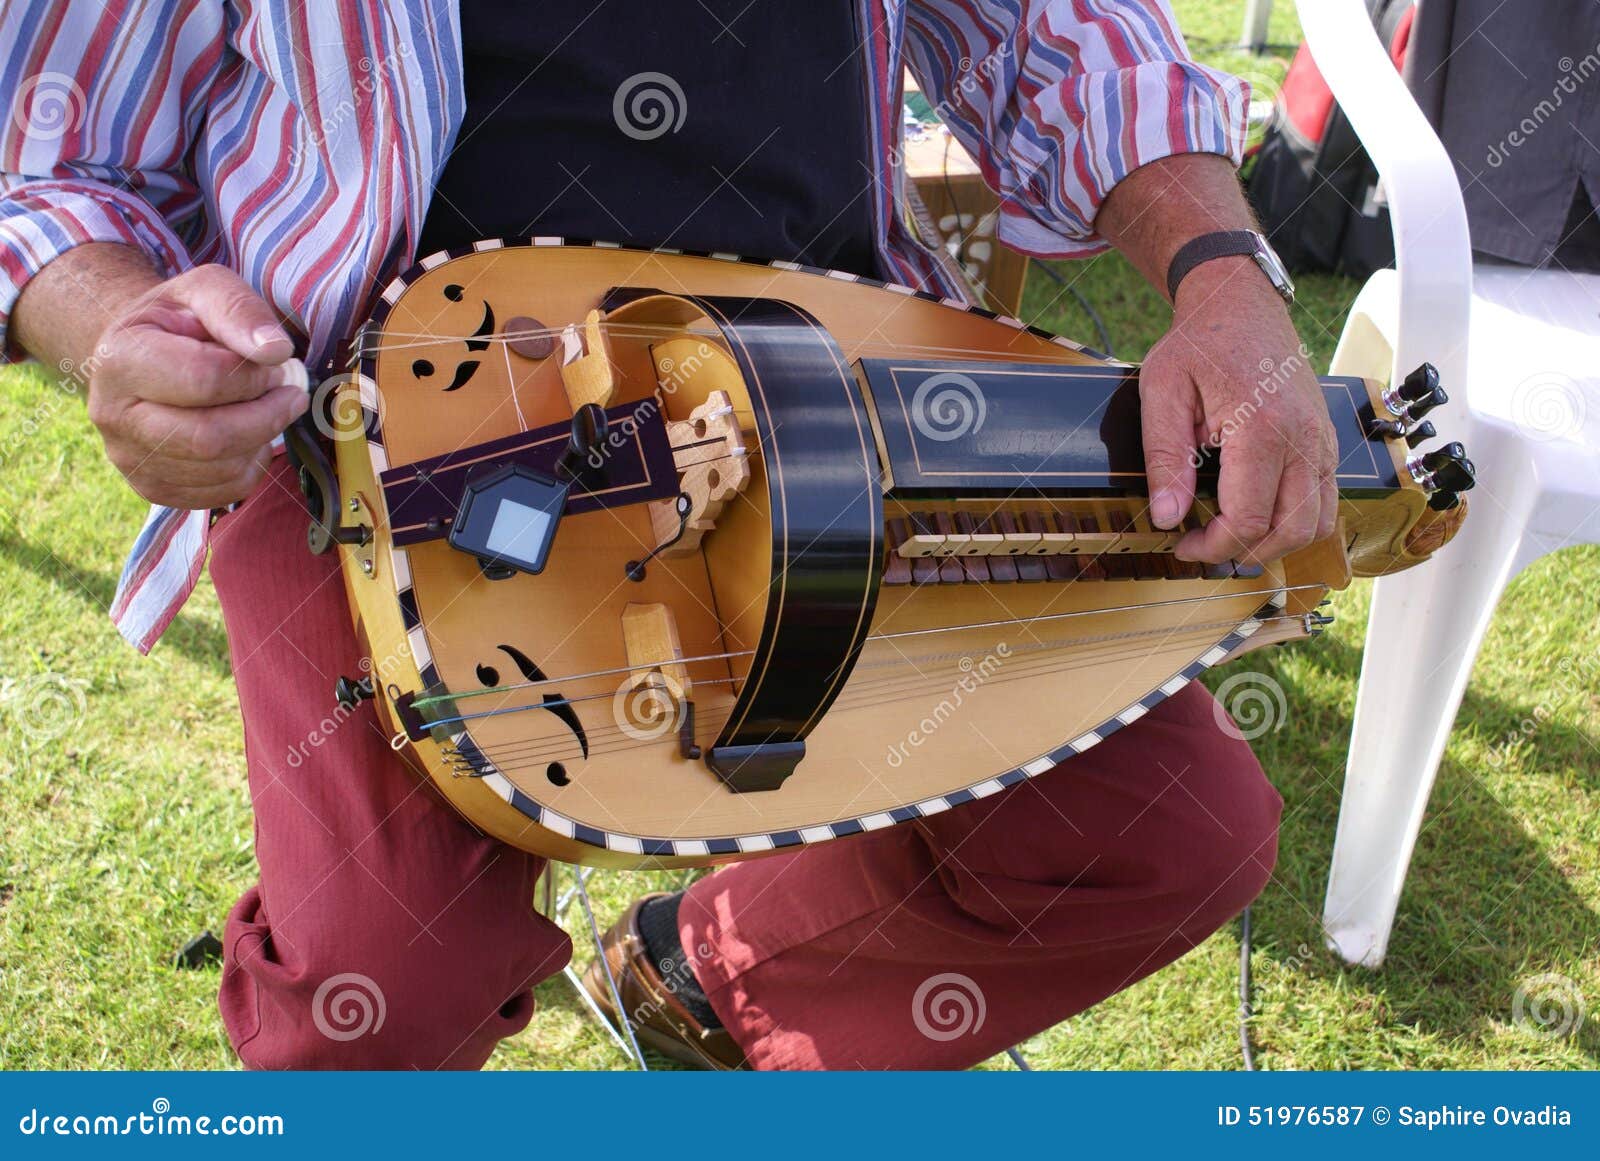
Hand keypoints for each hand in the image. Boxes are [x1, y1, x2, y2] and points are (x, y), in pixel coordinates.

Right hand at [84, 265, 308, 508]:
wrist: (143, 355)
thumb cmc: (179, 321)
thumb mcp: (204, 290)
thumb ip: (238, 309)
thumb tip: (276, 350)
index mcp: (118, 360)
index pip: (204, 379)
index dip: (252, 373)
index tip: (273, 359)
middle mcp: (113, 417)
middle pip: (210, 438)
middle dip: (267, 414)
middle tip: (290, 391)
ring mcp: (130, 460)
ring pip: (223, 469)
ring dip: (263, 438)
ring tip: (266, 406)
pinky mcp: (155, 489)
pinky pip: (225, 491)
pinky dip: (252, 464)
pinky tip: (248, 433)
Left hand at [1139, 259, 1337, 565]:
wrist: (1240, 303)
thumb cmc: (1199, 343)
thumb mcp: (1163, 392)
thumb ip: (1165, 458)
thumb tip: (1168, 518)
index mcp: (1263, 427)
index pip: (1250, 519)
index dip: (1213, 547)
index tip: (1181, 545)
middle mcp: (1304, 438)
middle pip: (1290, 531)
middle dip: (1242, 552)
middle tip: (1201, 547)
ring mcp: (1322, 440)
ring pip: (1316, 524)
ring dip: (1275, 545)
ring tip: (1230, 538)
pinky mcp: (1326, 440)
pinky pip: (1326, 501)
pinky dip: (1297, 523)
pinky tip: (1259, 518)